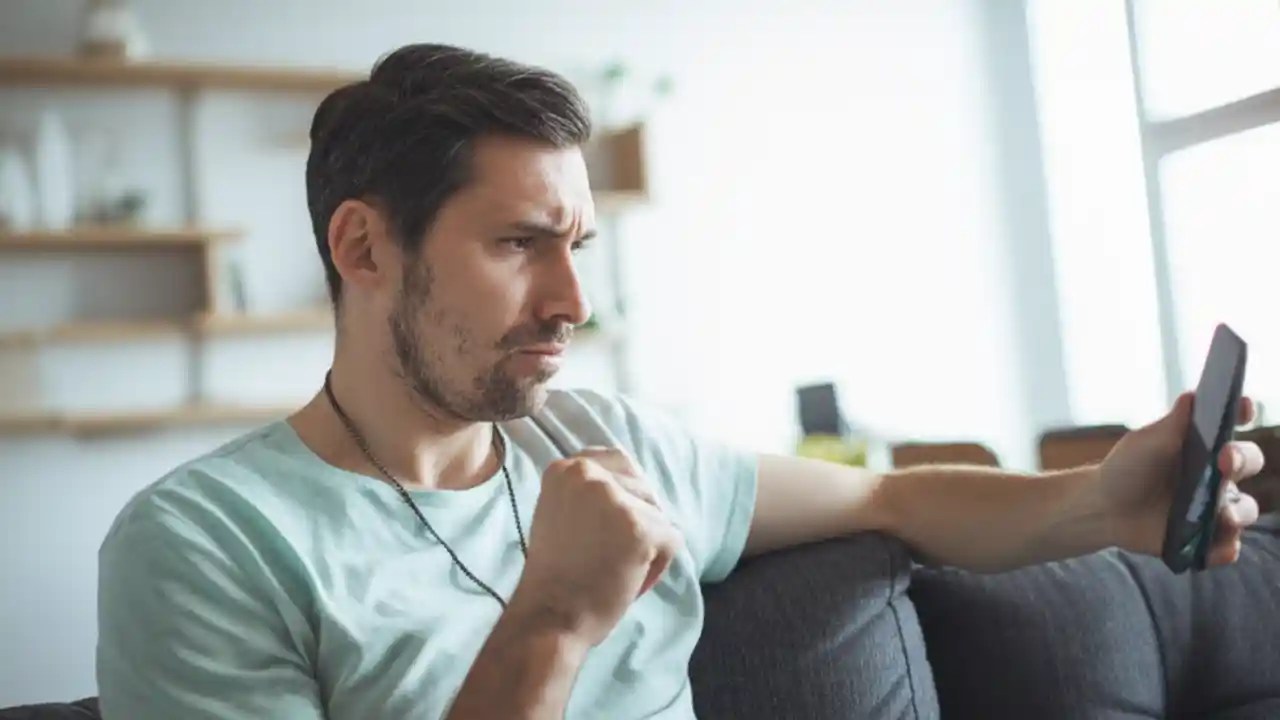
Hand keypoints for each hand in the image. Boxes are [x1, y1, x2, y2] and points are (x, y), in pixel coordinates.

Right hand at [509, 447, 682, 646]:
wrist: (549, 616)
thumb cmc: (556, 573)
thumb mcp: (560, 512)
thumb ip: (589, 493)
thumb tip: (633, 485)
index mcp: (566, 468)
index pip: (617, 462)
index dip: (622, 496)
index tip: (605, 528)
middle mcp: (588, 472)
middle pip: (642, 486)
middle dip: (638, 519)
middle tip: (609, 554)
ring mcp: (615, 498)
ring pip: (658, 514)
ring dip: (648, 543)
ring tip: (616, 568)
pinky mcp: (640, 527)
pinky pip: (672, 539)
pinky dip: (658, 565)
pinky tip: (629, 580)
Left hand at [1099, 393, 1263, 565]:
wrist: (1103, 508)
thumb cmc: (1126, 468)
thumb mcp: (1145, 443)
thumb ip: (1172, 424)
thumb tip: (1193, 397)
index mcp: (1206, 444)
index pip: (1234, 423)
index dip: (1243, 412)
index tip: (1243, 406)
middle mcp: (1219, 473)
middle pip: (1249, 462)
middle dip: (1242, 459)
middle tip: (1223, 460)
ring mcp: (1216, 506)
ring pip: (1245, 509)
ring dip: (1239, 511)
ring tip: (1221, 515)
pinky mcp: (1206, 538)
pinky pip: (1226, 546)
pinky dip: (1223, 548)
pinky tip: (1213, 548)